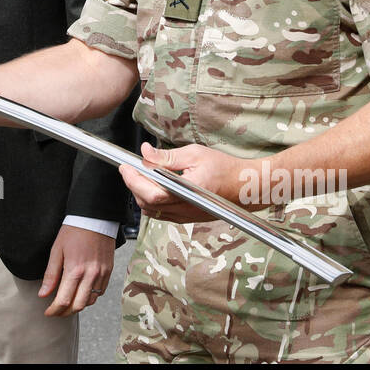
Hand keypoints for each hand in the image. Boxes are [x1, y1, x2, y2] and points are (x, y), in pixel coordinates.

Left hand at [39, 225, 114, 316]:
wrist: (95, 217)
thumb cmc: (73, 232)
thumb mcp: (56, 250)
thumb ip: (50, 275)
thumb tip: (43, 295)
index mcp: (74, 269)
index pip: (63, 300)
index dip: (54, 310)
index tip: (48, 313)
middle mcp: (90, 274)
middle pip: (78, 306)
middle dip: (65, 312)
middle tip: (56, 312)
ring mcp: (101, 273)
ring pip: (90, 301)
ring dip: (78, 305)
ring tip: (68, 303)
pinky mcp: (109, 271)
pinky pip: (100, 292)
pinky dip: (90, 296)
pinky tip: (81, 292)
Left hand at [119, 142, 242, 222]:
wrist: (244, 186)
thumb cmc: (224, 168)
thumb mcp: (194, 154)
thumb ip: (167, 156)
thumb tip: (145, 152)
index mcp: (186, 191)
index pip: (151, 192)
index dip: (133, 180)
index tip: (126, 167)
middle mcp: (184, 208)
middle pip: (147, 203)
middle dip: (133, 185)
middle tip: (129, 169)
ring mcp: (185, 215)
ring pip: (152, 210)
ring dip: (141, 194)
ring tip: (140, 176)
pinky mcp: (187, 217)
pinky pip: (162, 214)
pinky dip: (151, 202)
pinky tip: (153, 187)